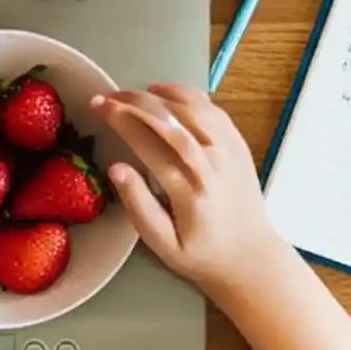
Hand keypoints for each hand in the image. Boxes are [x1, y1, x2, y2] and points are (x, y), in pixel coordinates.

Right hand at [91, 83, 283, 292]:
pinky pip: (214, 110)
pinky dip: (189, 95)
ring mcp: (229, 151)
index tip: (98, 106)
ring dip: (162, 94)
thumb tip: (116, 168)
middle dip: (135, 102)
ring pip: (194, 108)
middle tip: (109, 96)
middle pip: (171, 119)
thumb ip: (139, 206)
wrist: (251, 257)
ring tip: (134, 92)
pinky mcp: (239, 145)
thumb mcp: (163, 245)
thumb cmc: (201, 254)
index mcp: (189, 191)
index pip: (148, 143)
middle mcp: (212, 165)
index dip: (120, 120)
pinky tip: (168, 93)